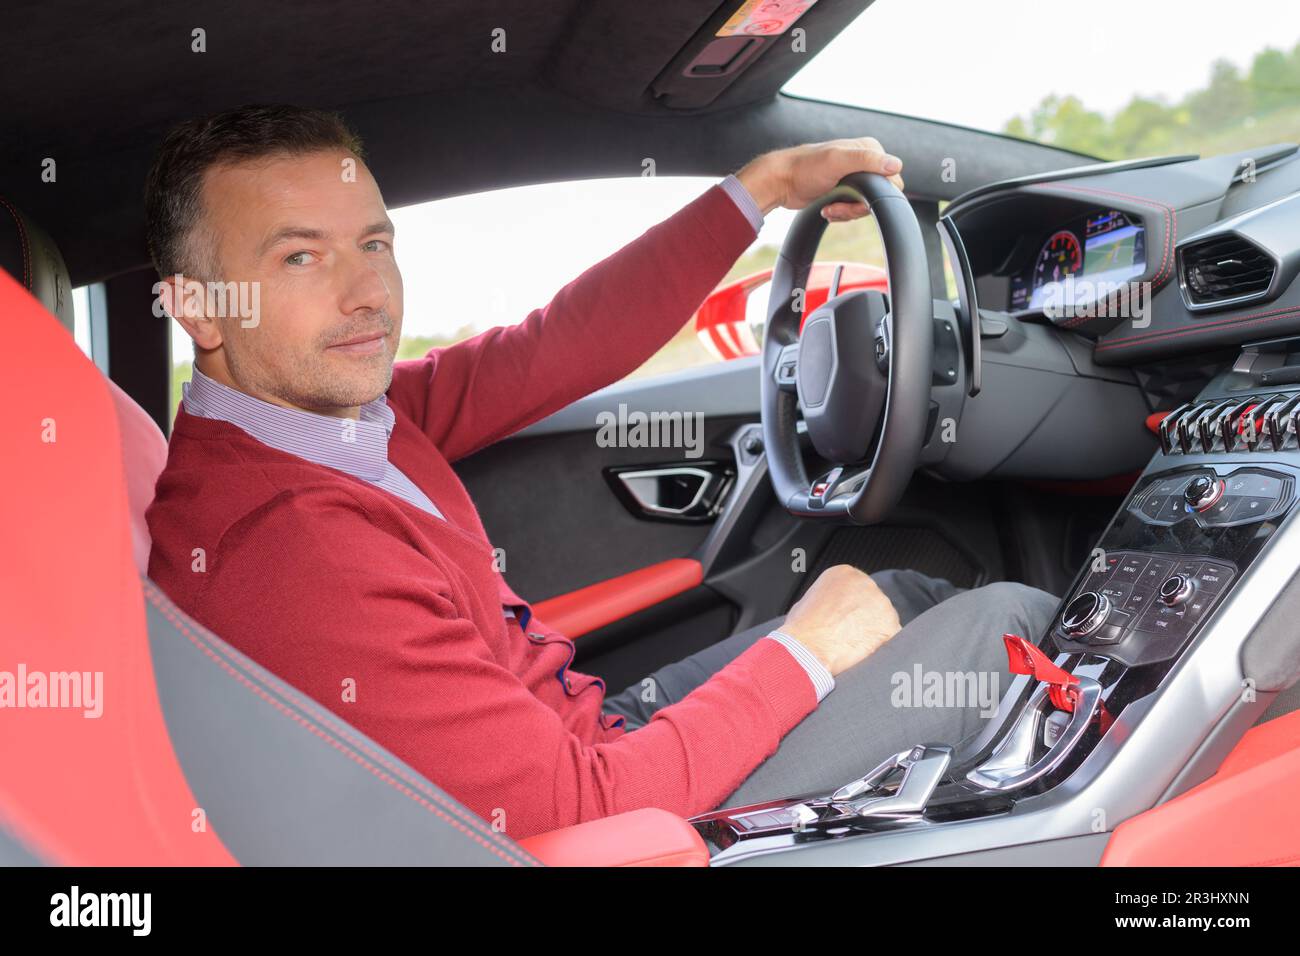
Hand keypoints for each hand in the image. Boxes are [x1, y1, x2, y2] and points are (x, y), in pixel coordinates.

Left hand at [735, 137, 904, 222]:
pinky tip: (827, 209)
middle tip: (837, 205)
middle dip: (857, 206)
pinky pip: (854, 209)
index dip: (874, 195)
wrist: (781, 182)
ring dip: (847, 212)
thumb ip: (866, 160)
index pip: (892, 179)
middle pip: (879, 195)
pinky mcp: (845, 190)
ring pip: (865, 205)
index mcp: (869, 149)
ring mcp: (855, 177)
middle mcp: (865, 161)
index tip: (852, 197)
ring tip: (829, 207)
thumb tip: (896, 165)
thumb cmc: (804, 168)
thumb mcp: (836, 161)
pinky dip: (841, 214)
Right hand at [779, 564, 901, 676]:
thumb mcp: (807, 601)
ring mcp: (881, 603)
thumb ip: (828, 598)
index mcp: (844, 574)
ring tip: (852, 646)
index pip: (857, 589)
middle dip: (865, 619)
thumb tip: (831, 608)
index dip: (852, 608)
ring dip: (873, 633)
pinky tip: (863, 653)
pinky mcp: (890, 625)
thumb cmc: (802, 629)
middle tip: (849, 636)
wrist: (808, 648)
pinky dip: (882, 647)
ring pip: (883, 620)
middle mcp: (866, 583)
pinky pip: (892, 638)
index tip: (845, 620)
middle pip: (873, 602)